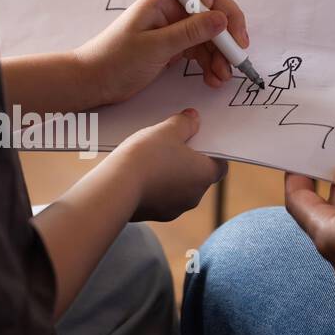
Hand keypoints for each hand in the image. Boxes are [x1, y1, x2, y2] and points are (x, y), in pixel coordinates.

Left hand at [75, 0, 248, 105]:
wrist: (94, 82)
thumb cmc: (114, 59)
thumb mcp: (154, 47)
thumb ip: (189, 33)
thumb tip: (221, 19)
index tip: (213, 6)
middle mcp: (169, 8)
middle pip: (209, 5)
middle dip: (227, 25)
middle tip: (238, 49)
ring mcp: (173, 27)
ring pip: (209, 30)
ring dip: (221, 51)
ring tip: (223, 75)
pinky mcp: (174, 45)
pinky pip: (201, 48)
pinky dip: (210, 61)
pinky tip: (213, 77)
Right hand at [112, 108, 227, 221]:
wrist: (115, 188)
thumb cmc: (146, 157)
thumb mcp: (167, 131)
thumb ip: (184, 124)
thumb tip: (193, 119)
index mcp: (204, 175)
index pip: (219, 164)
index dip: (210, 151)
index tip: (197, 139)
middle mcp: (194, 196)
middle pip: (197, 175)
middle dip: (186, 161)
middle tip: (171, 144)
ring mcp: (174, 209)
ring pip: (177, 187)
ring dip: (169, 175)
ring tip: (151, 158)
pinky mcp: (154, 215)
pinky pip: (159, 197)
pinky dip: (154, 187)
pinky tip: (139, 174)